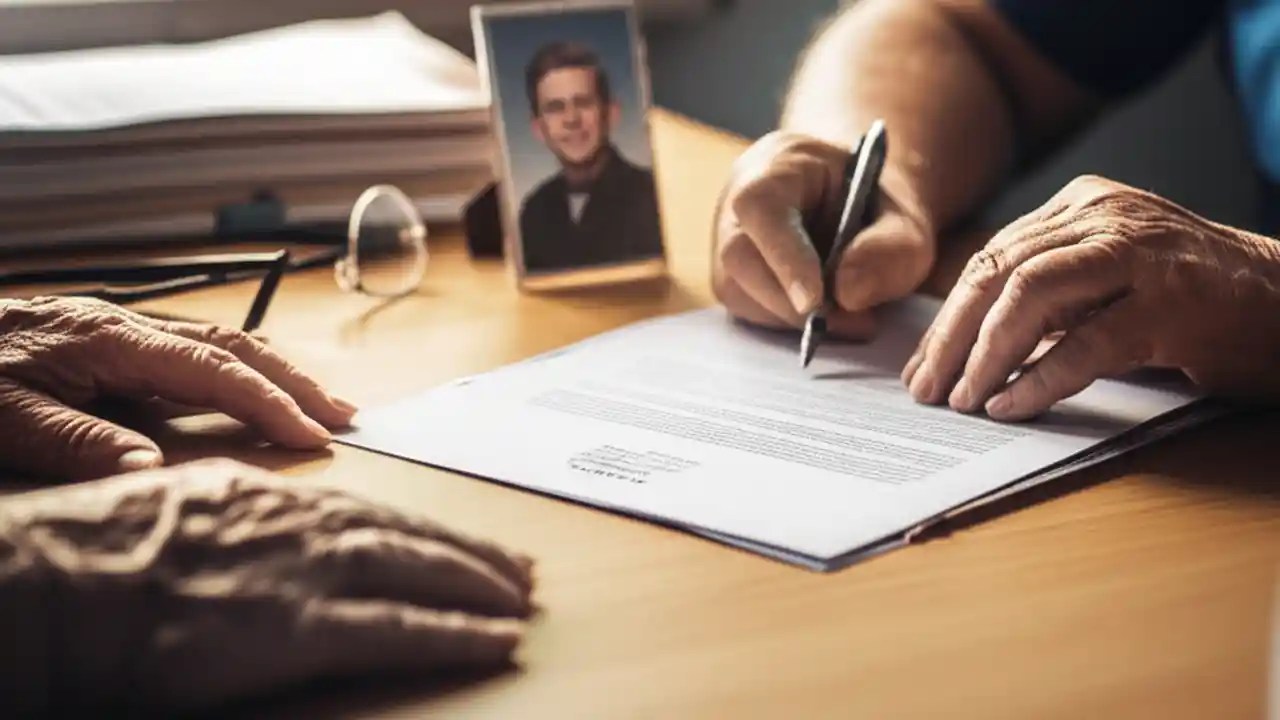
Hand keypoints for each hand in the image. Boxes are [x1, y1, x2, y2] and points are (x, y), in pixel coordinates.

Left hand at [0, 297, 355, 479]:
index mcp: (108, 340)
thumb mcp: (0, 418)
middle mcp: (125, 327)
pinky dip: (240, 371)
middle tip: (346, 415)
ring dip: (276, 371)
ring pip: (219, 342)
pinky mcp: (111, 342)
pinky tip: (253, 389)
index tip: (313, 434)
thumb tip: (153, 467)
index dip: (268, 402)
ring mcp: (120, 330)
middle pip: (232, 345)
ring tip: (321, 400)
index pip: (211, 369)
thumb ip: (74, 441)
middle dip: (295, 380)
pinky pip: (194, 350)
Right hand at [0, 459, 534, 714]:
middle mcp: (301, 525)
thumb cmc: (99, 560)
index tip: (468, 544)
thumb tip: (282, 546)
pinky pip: (398, 628)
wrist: (53, 586)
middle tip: (521, 571)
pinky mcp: (297, 627)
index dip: (428, 531)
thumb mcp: (188, 516)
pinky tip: (493, 639)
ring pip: (417, 572)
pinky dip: (453, 633)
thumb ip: (248, 526)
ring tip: (520, 601)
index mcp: (272, 500)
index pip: (373, 513)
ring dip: (477, 586)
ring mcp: (303, 573)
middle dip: (472, 555)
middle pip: (410, 535)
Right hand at [712, 130, 935, 336]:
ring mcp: (725, 245)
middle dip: (791, 302)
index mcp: (777, 167)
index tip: (815, 302)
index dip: (783, 257)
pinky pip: (748, 310)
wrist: (851, 202)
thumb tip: (847, 295)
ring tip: (851, 317)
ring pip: (739, 292)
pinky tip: (827, 314)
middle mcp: (737, 206)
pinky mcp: (732, 280)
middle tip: (855, 322)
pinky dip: (789, 322)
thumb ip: (889, 249)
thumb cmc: (876, 205)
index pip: (761, 207)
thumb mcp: (904, 218)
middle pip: (739, 258)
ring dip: (794, 317)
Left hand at [903, 175, 1279, 419]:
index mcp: (1084, 206)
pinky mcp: (1173, 303)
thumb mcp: (1108, 279)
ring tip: (963, 400)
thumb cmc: (1194, 301)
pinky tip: (1012, 404)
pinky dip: (1041, 378)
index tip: (923, 364)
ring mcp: (1142, 256)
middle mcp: (1107, 218)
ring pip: (1031, 295)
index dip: (950, 316)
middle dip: (952, 336)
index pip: (993, 257)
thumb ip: (1048, 295)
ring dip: (986, 354)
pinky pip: (1087, 342)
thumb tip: (966, 343)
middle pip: (999, 271)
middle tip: (926, 389)